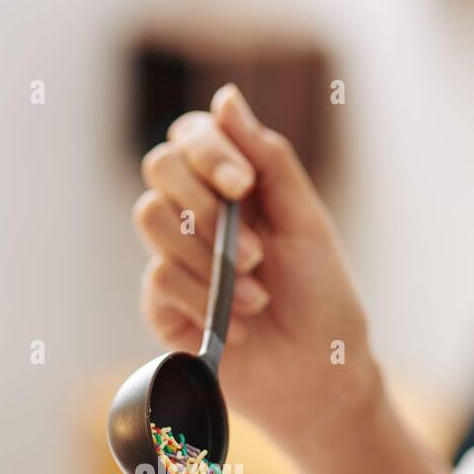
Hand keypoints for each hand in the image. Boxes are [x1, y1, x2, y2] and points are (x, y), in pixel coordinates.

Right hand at [133, 83, 377, 452]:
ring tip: (257, 295)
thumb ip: (267, 159)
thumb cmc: (321, 299)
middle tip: (252, 250)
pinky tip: (239, 326)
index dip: (208, 149)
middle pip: (159, 168)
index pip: (190, 136)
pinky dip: (205, 302)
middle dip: (203, 203)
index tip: (243, 185)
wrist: (319, 377)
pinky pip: (157, 280)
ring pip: (151, 219)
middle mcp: (197, 216)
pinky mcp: (161, 308)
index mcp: (232, 187)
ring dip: (210, 259)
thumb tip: (226, 97)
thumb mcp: (306, 221)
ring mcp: (174, 260)